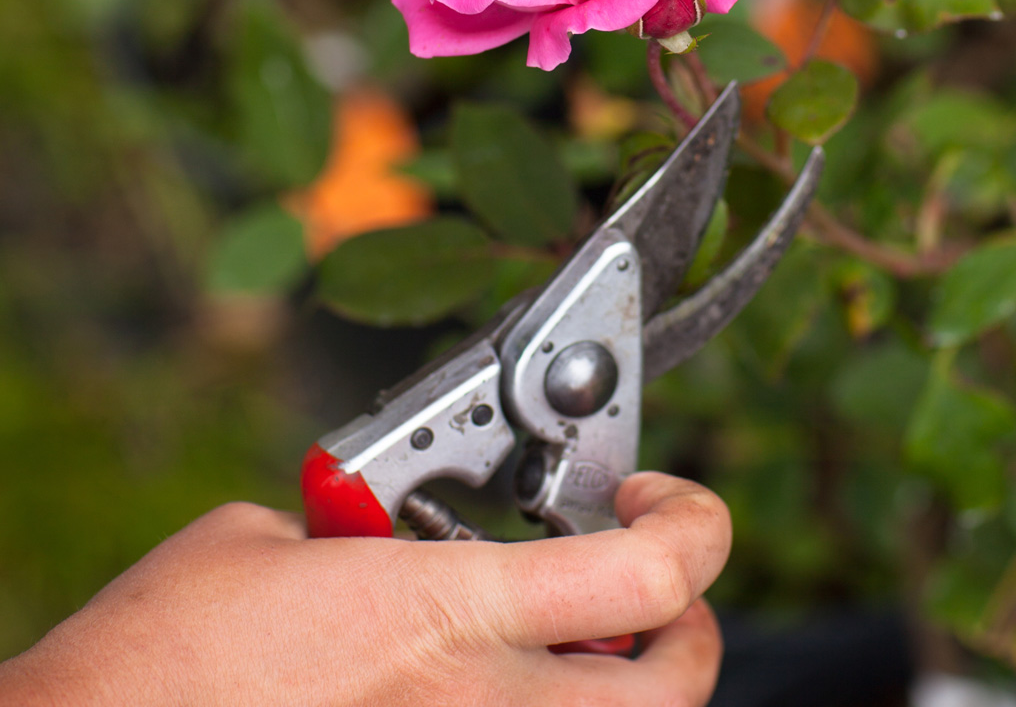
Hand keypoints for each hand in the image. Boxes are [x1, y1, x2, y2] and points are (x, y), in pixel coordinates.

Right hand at [0, 472, 730, 706]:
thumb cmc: (161, 663)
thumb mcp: (271, 544)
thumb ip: (367, 533)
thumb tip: (392, 535)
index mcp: (449, 612)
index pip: (651, 572)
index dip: (690, 519)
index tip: (653, 493)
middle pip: (681, 680)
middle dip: (687, 621)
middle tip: (640, 579)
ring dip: (624, 683)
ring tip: (574, 641)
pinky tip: (486, 692)